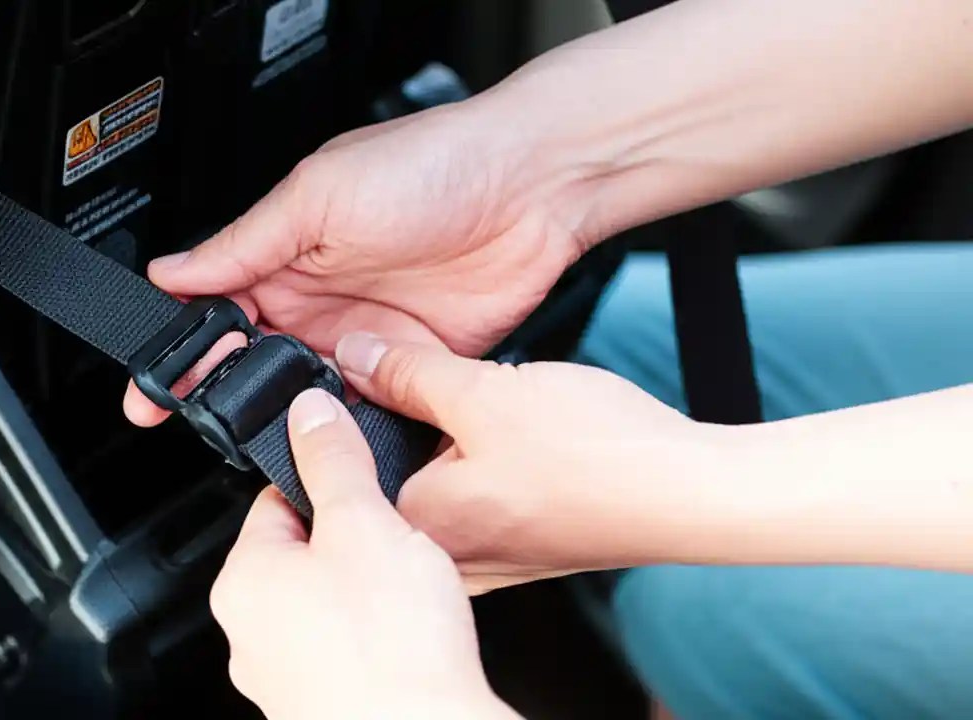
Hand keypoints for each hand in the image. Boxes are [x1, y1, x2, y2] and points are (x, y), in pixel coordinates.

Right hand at [124, 93, 599, 425]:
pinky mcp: (415, 367)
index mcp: (284, 258)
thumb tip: (169, 272)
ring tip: (277, 428)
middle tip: (207, 421)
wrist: (533, 184)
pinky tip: (339, 438)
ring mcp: (367, 339)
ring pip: (309, 399)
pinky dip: (354, 429)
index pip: (214, 316)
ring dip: (291, 417)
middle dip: (227, 399)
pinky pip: (373, 413)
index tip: (155, 392)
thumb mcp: (316, 196)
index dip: (183, 356)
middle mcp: (321, 304)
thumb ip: (243, 245)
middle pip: (255, 369)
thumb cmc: (431, 164)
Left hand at [211, 389, 519, 719]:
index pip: (274, 500)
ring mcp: (285, 677)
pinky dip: (380, 637)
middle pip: (303, 553)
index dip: (327, 480)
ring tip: (410, 591)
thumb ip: (334, 459)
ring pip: (328, 605)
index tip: (361, 478)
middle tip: (396, 538)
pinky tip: (411, 636)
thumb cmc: (391, 650)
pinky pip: (350, 650)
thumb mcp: (364, 522)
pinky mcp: (324, 705)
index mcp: (244, 580)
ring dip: (369, 590)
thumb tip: (309, 413)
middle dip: (353, 539)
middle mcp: (250, 634)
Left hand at [333, 332, 722, 593]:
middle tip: (441, 384)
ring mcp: (490, 558)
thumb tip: (356, 356)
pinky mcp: (527, 550)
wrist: (693, 496)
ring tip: (495, 409)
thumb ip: (410, 372)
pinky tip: (524, 437)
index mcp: (417, 522)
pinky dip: (490, 462)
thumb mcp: (485, 392)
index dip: (351, 408)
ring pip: (442, 482)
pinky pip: (483, 498)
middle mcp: (445, 554)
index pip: (346, 465)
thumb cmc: (598, 458)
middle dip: (406, 421)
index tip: (368, 375)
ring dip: (454, 440)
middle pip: (392, 473)